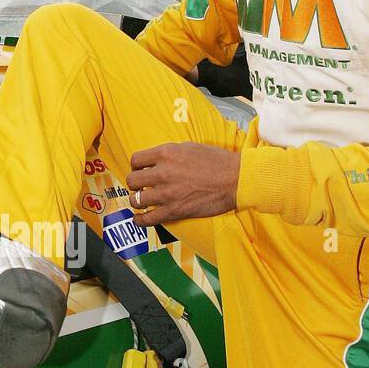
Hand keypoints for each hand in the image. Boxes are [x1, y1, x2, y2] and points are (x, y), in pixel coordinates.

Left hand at [126, 142, 240, 225]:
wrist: (236, 179)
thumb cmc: (218, 162)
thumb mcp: (190, 147)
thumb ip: (170, 154)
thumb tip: (158, 160)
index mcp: (166, 153)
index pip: (136, 160)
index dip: (136, 166)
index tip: (140, 170)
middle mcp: (163, 172)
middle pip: (132, 180)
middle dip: (135, 184)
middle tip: (142, 186)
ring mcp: (167, 193)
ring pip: (136, 199)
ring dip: (138, 201)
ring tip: (143, 201)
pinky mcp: (174, 210)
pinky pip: (147, 219)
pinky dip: (140, 220)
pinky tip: (140, 219)